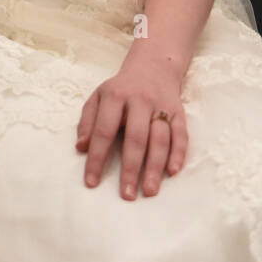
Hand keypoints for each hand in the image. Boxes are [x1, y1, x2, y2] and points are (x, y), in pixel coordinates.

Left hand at [76, 51, 186, 200]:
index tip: (91, 183)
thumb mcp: (99, 97)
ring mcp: (161, 105)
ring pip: (160, 138)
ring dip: (155, 166)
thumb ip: (88, 121)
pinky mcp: (179, 111)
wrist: (154, 65)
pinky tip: (173, 172)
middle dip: (130, 168)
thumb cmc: (121, 89)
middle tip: (127, 195)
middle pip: (135, 137)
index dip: (97, 158)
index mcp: (115, 95)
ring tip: (149, 191)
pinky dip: (179, 153)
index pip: (104, 131)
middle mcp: (140, 100)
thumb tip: (81, 147)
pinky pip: (181, 134)